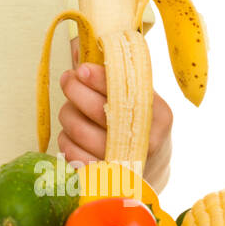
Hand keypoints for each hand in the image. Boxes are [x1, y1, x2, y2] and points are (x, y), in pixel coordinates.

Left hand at [57, 47, 172, 191]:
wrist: (151, 171)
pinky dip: (65, 141)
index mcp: (159, 114)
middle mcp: (148, 141)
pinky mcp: (106, 180)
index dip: (99, 77)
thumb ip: (113, 73)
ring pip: (78, 131)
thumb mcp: (138, 98)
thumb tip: (79, 45)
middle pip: (96, 110)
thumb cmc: (139, 126)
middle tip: (68, 81)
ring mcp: (127, 163)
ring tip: (70, 111)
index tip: (80, 68)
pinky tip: (71, 136)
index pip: (127, 90)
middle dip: (74, 91)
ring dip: (67, 116)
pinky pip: (72, 155)